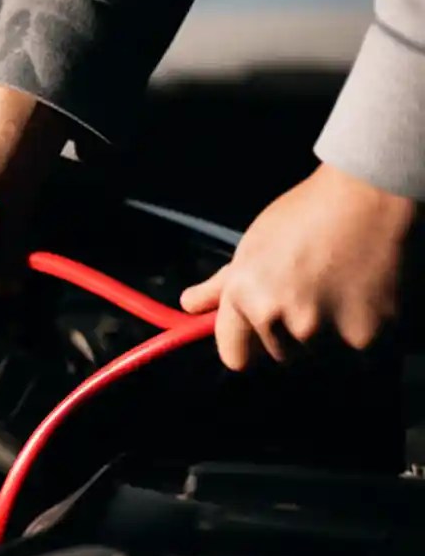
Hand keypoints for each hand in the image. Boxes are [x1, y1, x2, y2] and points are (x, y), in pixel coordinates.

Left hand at [180, 163, 418, 371]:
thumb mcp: (250, 247)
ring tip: (332, 297)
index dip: (246, 345)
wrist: (367, 197)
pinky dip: (359, 334)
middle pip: (278, 356)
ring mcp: (323, 332)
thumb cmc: (303, 216)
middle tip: (306, 299)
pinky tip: (359, 301)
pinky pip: (356, 352)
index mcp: (245, 298)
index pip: (234, 357)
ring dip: (323, 339)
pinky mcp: (366, 337)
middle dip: (288, 336)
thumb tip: (187, 306)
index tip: (258, 333)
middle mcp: (278, 320)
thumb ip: (219, 286)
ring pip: (315, 357)